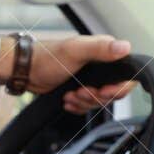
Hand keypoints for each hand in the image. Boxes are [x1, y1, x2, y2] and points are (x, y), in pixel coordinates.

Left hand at [0, 34, 135, 114]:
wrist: (26, 70)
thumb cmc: (47, 57)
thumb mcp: (75, 51)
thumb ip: (101, 48)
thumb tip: (125, 47)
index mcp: (104, 52)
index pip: (127, 75)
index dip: (117, 88)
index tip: (102, 91)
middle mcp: (100, 65)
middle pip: (113, 92)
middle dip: (96, 97)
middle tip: (81, 91)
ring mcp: (91, 78)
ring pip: (100, 101)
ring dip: (84, 102)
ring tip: (70, 94)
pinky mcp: (81, 89)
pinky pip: (87, 106)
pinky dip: (77, 106)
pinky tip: (67, 99)